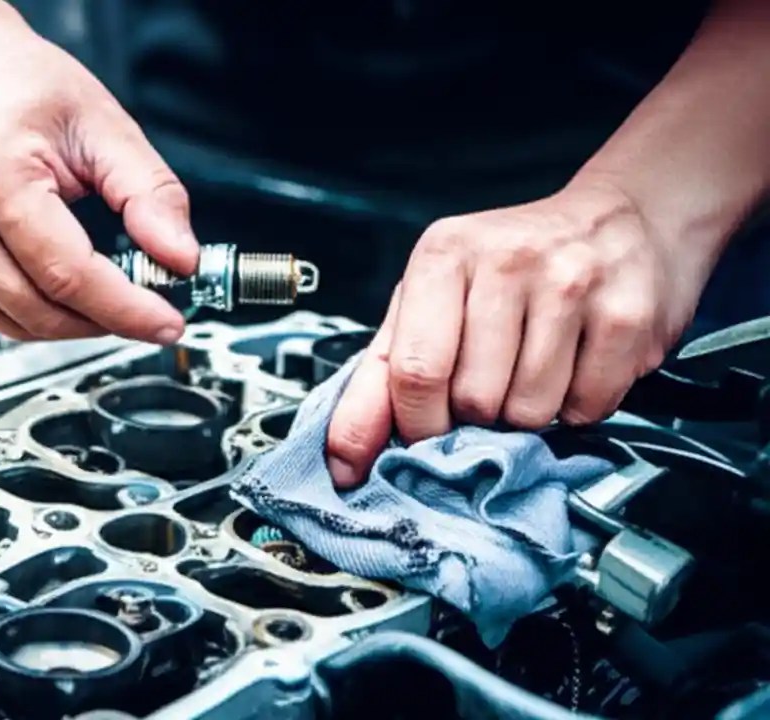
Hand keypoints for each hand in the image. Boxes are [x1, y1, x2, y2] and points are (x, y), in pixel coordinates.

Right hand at [0, 4, 196, 343]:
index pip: (68, 275)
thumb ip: (150, 194)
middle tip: (144, 306)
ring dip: (67, 320)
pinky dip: (27, 307)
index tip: (168, 323)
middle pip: (39, 312)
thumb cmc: (14, 85)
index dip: (126, 310)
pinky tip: (45, 272)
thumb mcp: (101, 124)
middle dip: (102, 320)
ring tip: (100, 287)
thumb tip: (180, 258)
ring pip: (11, 324)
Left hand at [326, 180, 708, 486]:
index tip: (422, 434)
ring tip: (531, 370)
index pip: (414, 372)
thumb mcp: (426, 306)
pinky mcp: (626, 316)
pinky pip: (587, 407)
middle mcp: (505, 261)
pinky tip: (573, 367)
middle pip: (472, 399)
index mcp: (442, 255)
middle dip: (474, 418)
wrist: (620, 222)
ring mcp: (570, 284)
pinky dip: (577, 407)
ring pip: (529, 411)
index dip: (417, 425)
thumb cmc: (508, 269)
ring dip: (527, 414)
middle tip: (487, 387)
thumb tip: (342, 461)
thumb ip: (377, 382)